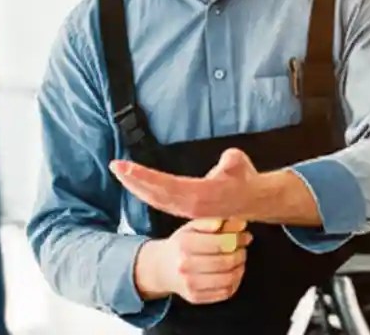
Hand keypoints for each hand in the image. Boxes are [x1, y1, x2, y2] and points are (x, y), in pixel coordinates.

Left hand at [112, 148, 263, 220]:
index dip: (143, 177)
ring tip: (120, 172)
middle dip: (133, 181)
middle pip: (154, 194)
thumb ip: (231, 162)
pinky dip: (146, 192)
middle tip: (115, 166)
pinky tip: (135, 185)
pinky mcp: (185, 209)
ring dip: (136, 186)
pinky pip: (161, 201)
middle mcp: (189, 205)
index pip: (164, 185)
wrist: (254, 200)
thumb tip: (227, 161)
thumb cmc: (244, 179)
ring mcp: (186, 209)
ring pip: (155, 199)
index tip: (125, 167)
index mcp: (200, 195)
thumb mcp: (240, 166)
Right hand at [133, 217, 251, 304]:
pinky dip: (235, 282)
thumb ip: (216, 222)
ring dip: (240, 268)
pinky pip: (225, 292)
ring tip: (239, 260)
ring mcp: (190, 284)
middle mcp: (185, 265)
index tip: (244, 236)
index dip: (238, 239)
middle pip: (225, 262)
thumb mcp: (193, 226)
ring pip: (228, 279)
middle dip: (240, 254)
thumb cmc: (182, 243)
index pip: (220, 243)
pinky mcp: (196, 297)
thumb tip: (241, 224)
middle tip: (243, 248)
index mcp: (185, 243)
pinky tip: (232, 273)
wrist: (161, 268)